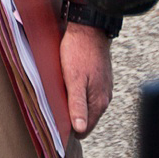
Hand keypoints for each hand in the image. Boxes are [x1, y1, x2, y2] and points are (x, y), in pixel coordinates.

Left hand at [59, 22, 111, 136]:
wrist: (89, 28)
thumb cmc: (80, 52)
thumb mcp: (74, 80)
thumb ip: (77, 106)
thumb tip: (80, 129)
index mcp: (99, 102)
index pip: (85, 129)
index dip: (69, 129)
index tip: (55, 124)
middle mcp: (104, 97)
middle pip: (86, 118)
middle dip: (71, 116)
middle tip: (53, 107)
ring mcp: (104, 87)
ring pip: (87, 105)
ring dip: (74, 104)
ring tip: (59, 94)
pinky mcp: (100, 78)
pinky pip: (88, 93)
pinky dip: (78, 92)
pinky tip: (68, 84)